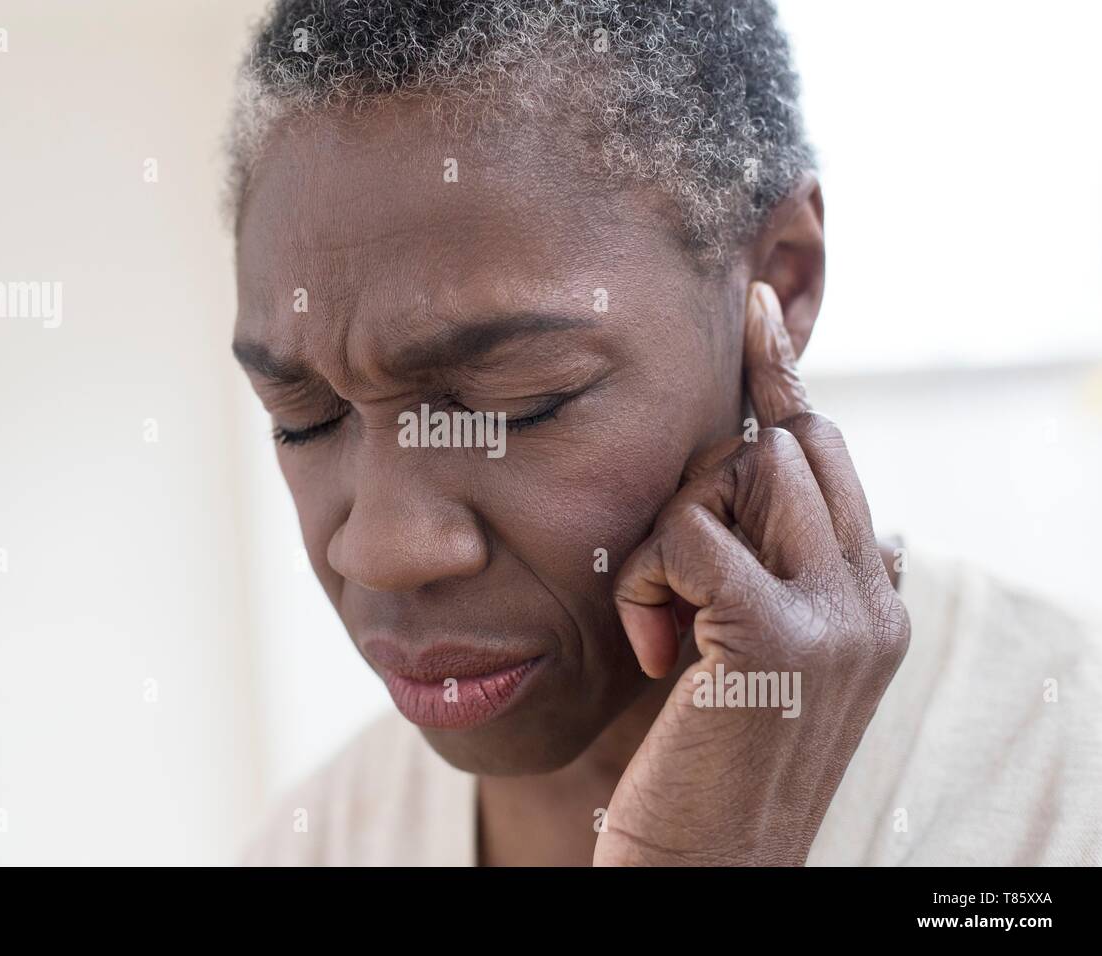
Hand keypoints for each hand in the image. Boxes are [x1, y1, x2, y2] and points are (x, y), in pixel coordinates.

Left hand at [594, 281, 909, 866]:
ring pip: (740, 471)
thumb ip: (787, 578)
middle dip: (706, 477)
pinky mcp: (778, 636)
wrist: (707, 870)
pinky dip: (649, 574)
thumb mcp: (760, 660)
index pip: (829, 457)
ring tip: (662, 626)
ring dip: (671, 534)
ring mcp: (838, 615)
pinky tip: (651, 643)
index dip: (787, 381)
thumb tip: (810, 508)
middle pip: (785, 445)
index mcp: (874, 596)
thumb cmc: (709, 763)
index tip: (754, 313)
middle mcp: (874, 596)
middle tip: (669, 562)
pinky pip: (691, 531)